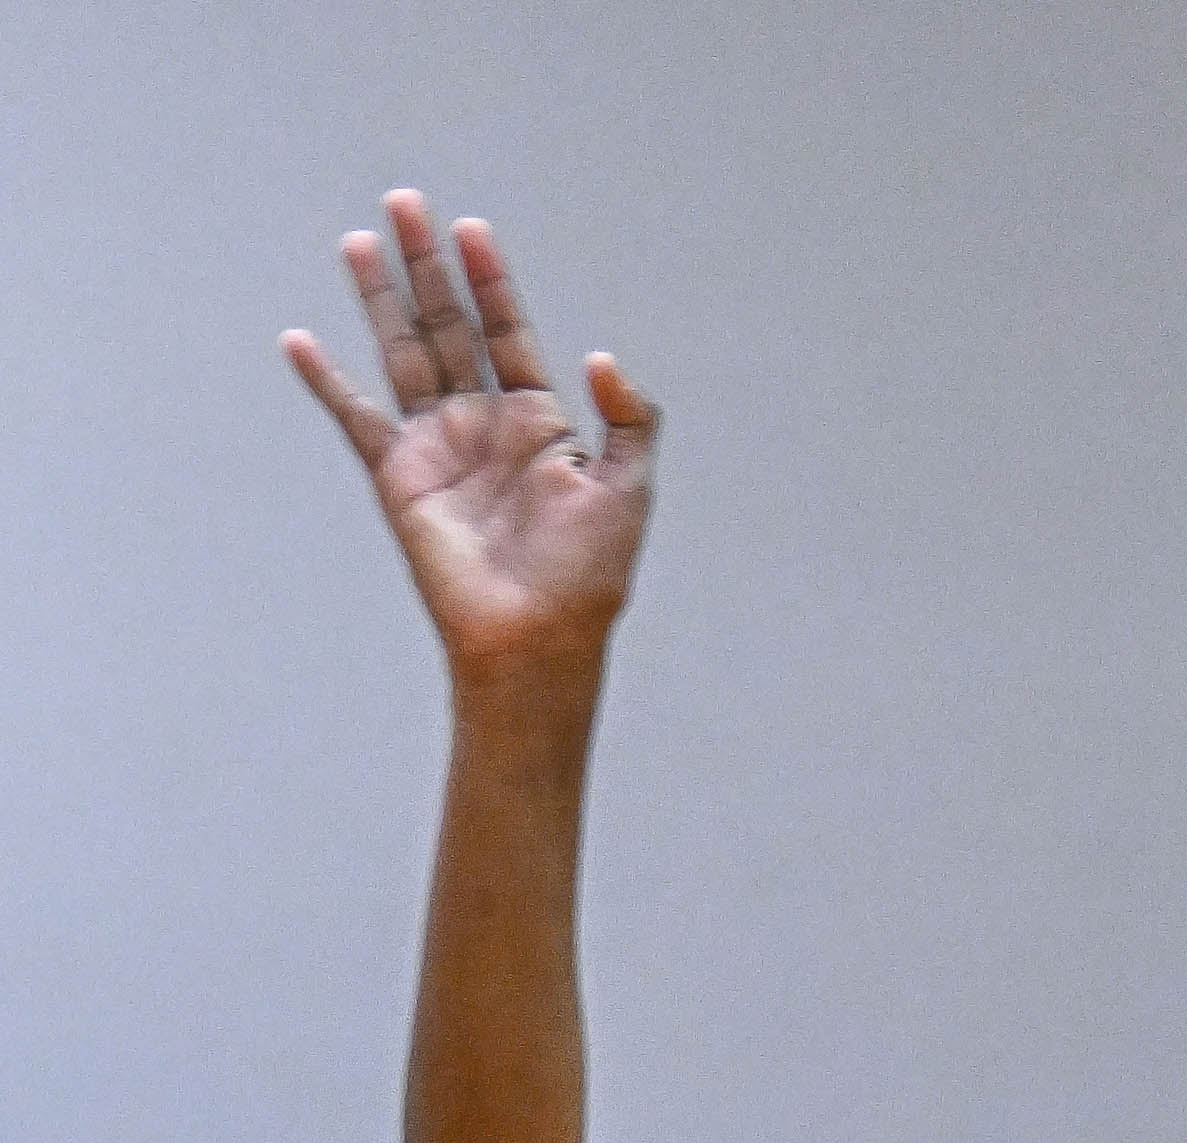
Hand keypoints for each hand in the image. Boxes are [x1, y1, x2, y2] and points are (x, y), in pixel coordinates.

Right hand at [287, 194, 655, 681]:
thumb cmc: (587, 577)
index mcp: (537, 422)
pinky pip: (356, 418)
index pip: (508, 332)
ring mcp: (438, 448)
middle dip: (427, 266)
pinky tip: (300, 342)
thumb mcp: (628, 490)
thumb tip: (604, 356)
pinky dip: (326, 382)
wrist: (536, 639)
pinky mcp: (399, 479)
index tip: (472, 229)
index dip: (490, 281)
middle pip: (448, 327)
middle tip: (405, 203)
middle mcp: (482, 425)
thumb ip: (629, 419)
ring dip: (380, 298)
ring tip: (362, 240)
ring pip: (403, 354)